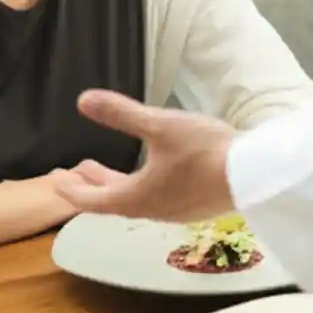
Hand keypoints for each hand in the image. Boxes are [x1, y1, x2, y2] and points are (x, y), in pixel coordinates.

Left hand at [52, 90, 237, 221]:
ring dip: (118, 186)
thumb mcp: (160, 125)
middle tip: (77, 173)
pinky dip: (142, 188)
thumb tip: (83, 100)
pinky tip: (153, 175)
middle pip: (114, 201)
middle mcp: (154, 210)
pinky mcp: (196, 207)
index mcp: (138, 196)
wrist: (255, 175)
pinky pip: (158, 200)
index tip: (56, 182)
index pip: (93, 200)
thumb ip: (121, 114)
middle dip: (93, 186)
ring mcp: (177, 211)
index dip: (72, 190)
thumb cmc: (204, 150)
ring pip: (137, 201)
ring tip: (110, 172)